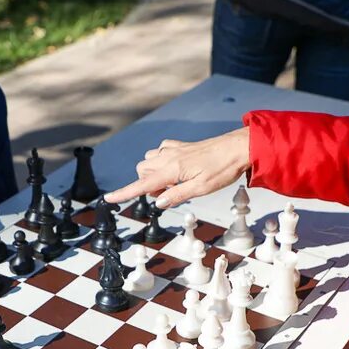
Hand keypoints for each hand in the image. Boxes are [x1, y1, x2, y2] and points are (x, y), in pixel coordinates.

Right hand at [104, 127, 250, 206]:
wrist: (238, 148)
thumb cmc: (223, 169)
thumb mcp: (201, 188)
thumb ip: (177, 195)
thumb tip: (158, 202)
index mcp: (172, 169)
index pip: (142, 184)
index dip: (125, 193)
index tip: (109, 198)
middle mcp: (169, 156)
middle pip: (142, 171)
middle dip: (146, 184)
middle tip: (167, 194)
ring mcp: (174, 149)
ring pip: (150, 161)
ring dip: (154, 174)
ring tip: (173, 183)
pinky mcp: (181, 146)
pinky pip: (160, 152)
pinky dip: (162, 163)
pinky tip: (176, 170)